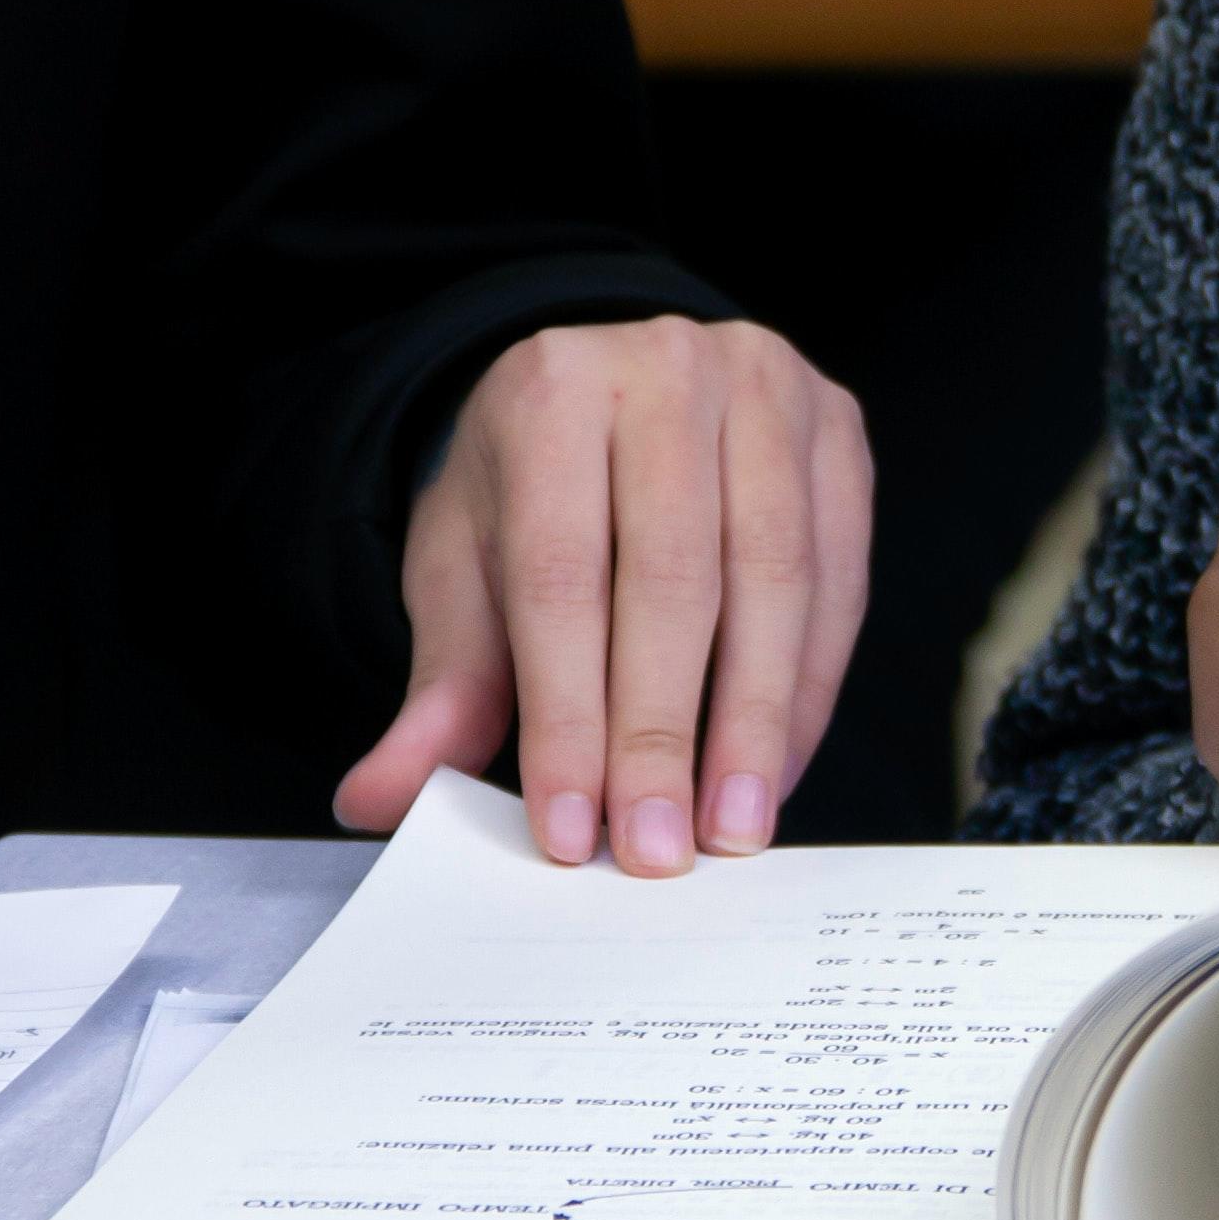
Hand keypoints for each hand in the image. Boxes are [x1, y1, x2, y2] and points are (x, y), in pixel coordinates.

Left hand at [332, 316, 870, 873]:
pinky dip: (807, 689)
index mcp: (552, 390)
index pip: (560, 575)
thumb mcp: (468, 572)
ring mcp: (770, 391)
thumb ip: (441, 687)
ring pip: (773, 580)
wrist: (617, 400)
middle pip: (674, 579)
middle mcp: (668, 369)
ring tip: (730, 831)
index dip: (568, 714)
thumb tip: (376, 797)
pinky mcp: (841, 434)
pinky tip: (775, 768)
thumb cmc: (538, 495)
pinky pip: (838, 581)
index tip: (573, 829)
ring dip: (753, 724)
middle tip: (656, 850)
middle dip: (663, 733)